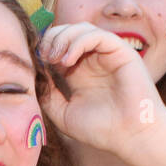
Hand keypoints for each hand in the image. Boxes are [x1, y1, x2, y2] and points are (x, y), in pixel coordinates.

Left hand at [38, 22, 165, 155]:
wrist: (130, 137)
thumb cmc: (101, 130)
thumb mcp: (62, 114)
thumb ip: (47, 94)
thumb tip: (34, 74)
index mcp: (78, 72)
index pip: (58, 46)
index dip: (43, 48)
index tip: (34, 62)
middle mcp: (93, 60)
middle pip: (67, 31)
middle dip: (51, 39)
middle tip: (43, 57)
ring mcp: (107, 54)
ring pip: (81, 28)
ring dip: (62, 38)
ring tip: (54, 58)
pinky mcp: (122, 51)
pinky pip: (97, 35)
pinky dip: (78, 41)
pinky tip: (68, 60)